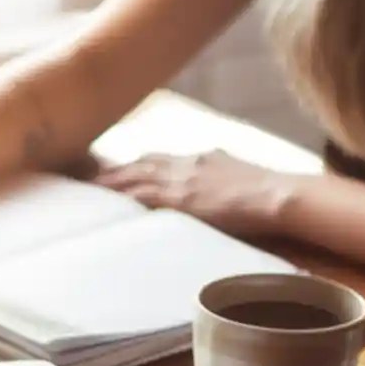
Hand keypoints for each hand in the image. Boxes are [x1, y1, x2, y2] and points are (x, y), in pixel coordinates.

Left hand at [95, 150, 291, 236]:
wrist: (278, 195)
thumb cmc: (269, 192)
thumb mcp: (238, 175)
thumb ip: (220, 175)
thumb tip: (217, 187)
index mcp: (200, 158)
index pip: (157, 159)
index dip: (134, 165)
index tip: (115, 169)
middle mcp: (185, 164)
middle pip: (138, 165)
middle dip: (112, 171)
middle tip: (87, 178)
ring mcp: (180, 181)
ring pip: (134, 179)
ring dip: (109, 184)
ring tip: (86, 191)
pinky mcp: (179, 199)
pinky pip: (141, 197)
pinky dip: (122, 199)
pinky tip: (105, 206)